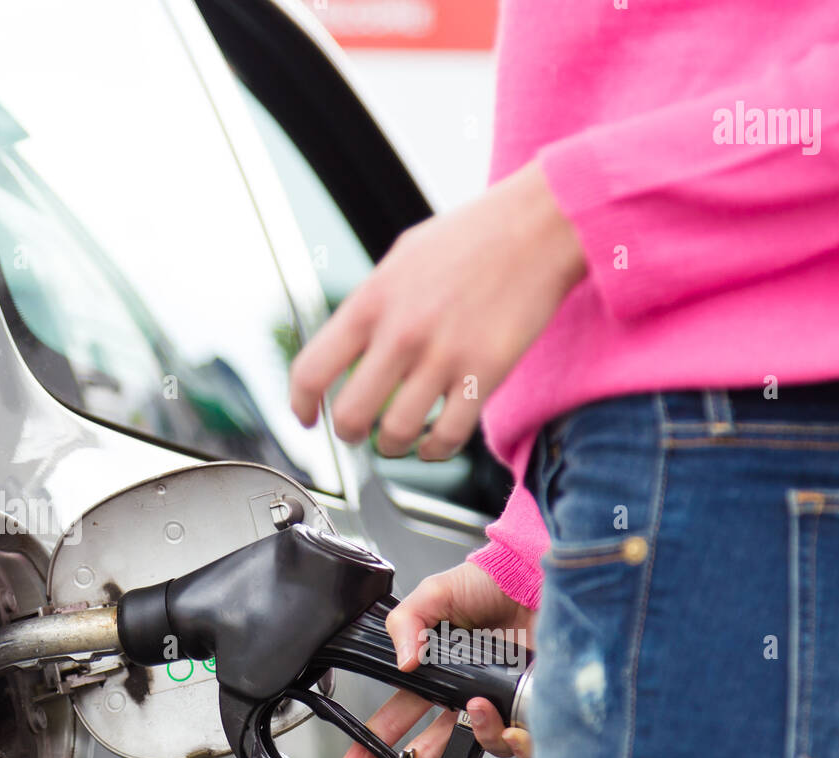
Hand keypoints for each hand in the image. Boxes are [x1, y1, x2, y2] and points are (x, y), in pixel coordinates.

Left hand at [288, 159, 585, 459]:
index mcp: (372, 301)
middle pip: (351, 416)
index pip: (312, 370)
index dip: (300, 405)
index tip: (307, 417)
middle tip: (360, 435)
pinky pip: (448, 435)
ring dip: (394, 447)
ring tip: (400, 440)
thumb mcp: (403, 258)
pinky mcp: (485, 374)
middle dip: (350, 436)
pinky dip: (435, 450)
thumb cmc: (473, 237)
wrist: (538, 227)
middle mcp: (402, 332)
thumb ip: (373, 303)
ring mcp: (444, 356)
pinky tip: (434, 443)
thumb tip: (350, 344)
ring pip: (397, 435)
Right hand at [334, 562, 535, 757]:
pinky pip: (519, 742)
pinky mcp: (529, 708)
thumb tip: (402, 662)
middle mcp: (464, 695)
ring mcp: (497, 704)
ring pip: (478, 746)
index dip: (374, 746)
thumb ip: (407, 622)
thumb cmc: (490, 582)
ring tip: (475, 710)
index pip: (398, 717)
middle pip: (432, 748)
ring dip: (474, 736)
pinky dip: (513, 738)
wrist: (536, 577)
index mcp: (435, 675)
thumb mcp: (436, 593)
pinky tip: (509, 719)